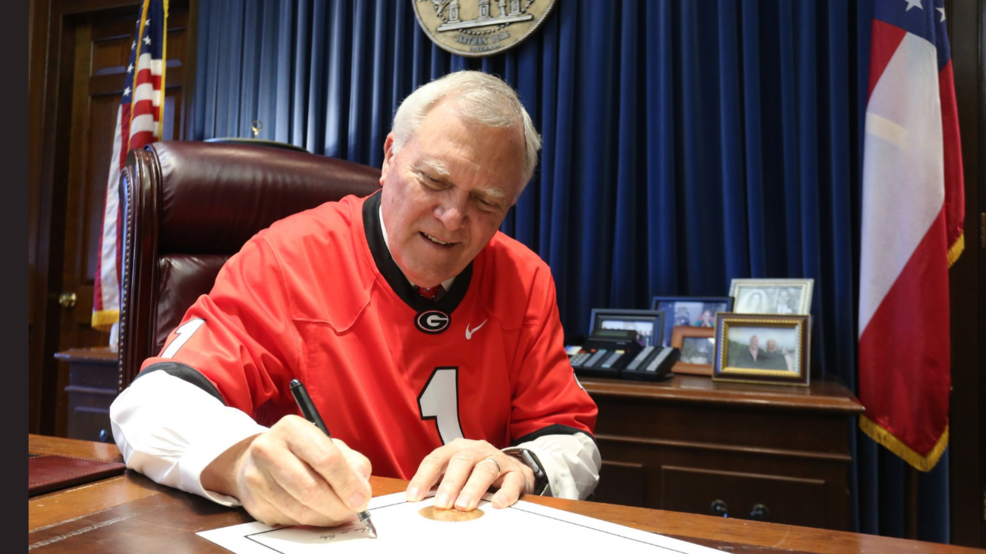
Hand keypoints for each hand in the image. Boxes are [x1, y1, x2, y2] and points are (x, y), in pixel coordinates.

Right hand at [201, 415, 371, 526]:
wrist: (259, 459)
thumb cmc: (302, 451)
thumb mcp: (330, 445)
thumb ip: (353, 464)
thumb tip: (361, 491)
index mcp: (292, 428)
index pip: (326, 459)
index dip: (347, 483)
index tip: (361, 499)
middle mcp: (269, 449)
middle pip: (310, 488)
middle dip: (337, 506)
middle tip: (350, 511)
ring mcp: (257, 477)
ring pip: (300, 510)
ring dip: (325, 517)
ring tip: (337, 513)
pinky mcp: (254, 501)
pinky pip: (288, 520)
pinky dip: (309, 522)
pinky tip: (316, 513)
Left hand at [405, 439, 533, 510]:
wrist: (514, 469)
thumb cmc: (478, 472)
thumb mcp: (457, 472)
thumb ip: (439, 482)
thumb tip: (418, 500)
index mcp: (457, 448)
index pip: (437, 459)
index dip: (424, 477)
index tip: (414, 497)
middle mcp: (477, 450)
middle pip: (461, 461)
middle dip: (449, 484)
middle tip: (441, 504)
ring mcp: (497, 459)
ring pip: (485, 470)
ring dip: (473, 488)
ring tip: (464, 505)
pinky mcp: (515, 472)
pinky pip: (511, 481)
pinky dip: (505, 493)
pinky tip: (497, 504)